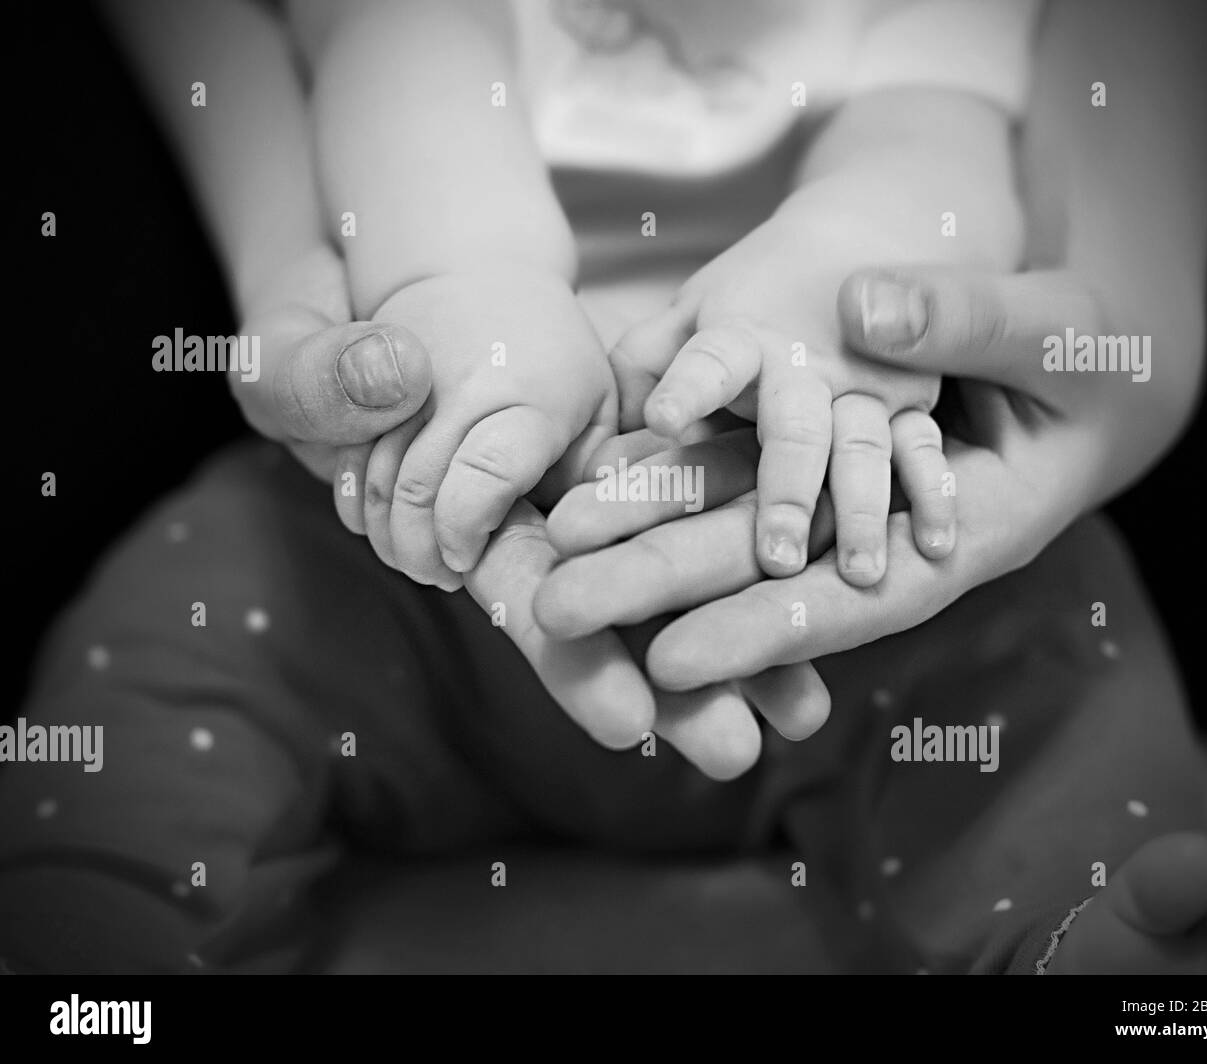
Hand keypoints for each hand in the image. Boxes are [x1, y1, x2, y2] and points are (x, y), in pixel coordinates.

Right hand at [237, 264, 823, 777]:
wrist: (415, 305)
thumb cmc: (334, 350)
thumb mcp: (296, 361)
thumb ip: (322, 378)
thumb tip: (388, 376)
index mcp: (466, 534)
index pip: (525, 605)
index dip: (574, 663)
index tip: (631, 726)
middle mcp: (545, 538)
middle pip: (621, 623)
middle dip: (679, 688)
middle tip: (741, 753)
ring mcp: (604, 502)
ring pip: (678, 580)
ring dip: (742, 644)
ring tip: (808, 715)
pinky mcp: (654, 454)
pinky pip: (711, 498)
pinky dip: (758, 546)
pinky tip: (818, 590)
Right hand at [338, 270, 618, 588]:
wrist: (475, 269)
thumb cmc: (553, 358)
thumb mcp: (598, 405)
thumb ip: (596, 471)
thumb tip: (588, 532)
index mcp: (532, 395)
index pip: (487, 472)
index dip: (467, 528)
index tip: (467, 560)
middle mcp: (462, 384)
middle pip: (421, 487)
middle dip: (424, 550)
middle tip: (442, 575)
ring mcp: (404, 380)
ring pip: (378, 479)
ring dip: (390, 535)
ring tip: (420, 561)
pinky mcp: (363, 381)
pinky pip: (350, 460)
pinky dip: (360, 505)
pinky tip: (385, 528)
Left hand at [540, 262, 1192, 691]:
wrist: (1083, 368)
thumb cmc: (1092, 359)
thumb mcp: (1054, 333)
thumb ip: (970, 324)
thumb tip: (866, 310)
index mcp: (956, 538)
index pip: (847, 599)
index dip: (761, 630)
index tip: (664, 659)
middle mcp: (887, 542)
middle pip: (762, 576)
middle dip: (658, 594)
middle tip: (549, 611)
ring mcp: (847, 509)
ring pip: (736, 534)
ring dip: (645, 546)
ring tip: (549, 554)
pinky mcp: (821, 469)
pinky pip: (742, 487)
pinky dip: (678, 493)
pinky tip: (604, 499)